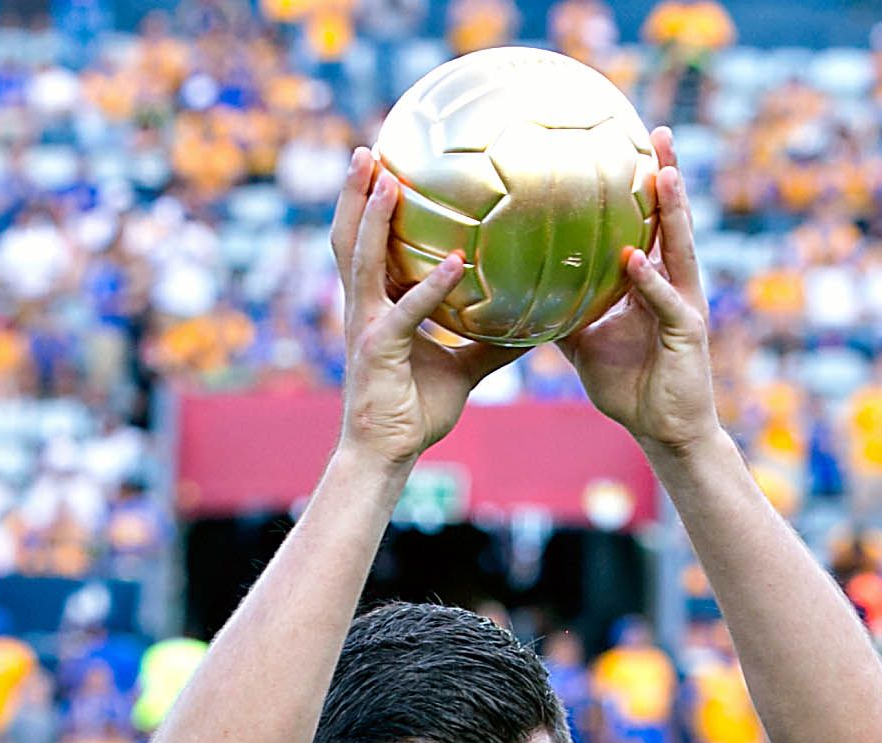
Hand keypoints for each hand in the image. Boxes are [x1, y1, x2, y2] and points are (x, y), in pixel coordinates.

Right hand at [331, 147, 526, 469]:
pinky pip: (408, 309)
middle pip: (348, 237)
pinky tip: (457, 261)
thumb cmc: (415, 413)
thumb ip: (490, 345)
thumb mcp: (463, 371)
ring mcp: (365, 325)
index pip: (366, 246)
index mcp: (375, 306)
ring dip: (371, 215)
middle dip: (353, 192)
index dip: (367, 206)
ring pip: (361, 258)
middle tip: (368, 149)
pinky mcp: (379, 348)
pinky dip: (431, 285)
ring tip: (388, 176)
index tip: (382, 166)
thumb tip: (533, 328)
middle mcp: (362, 308)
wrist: (387, 455)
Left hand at [559, 125, 718, 458]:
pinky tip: (635, 260)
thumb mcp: (585, 345)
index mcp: (655, 282)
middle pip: (673, 222)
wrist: (664, 432)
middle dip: (669, 176)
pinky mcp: (687, 334)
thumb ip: (564, 315)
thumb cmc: (631, 389)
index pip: (651, 224)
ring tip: (662, 174)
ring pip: (680, 250)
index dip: (646, 185)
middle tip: (661, 133)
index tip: (635, 142)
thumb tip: (520, 294)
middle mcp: (675, 285)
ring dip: (672, 212)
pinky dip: (651, 282)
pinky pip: (666, 303)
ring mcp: (685, 306)